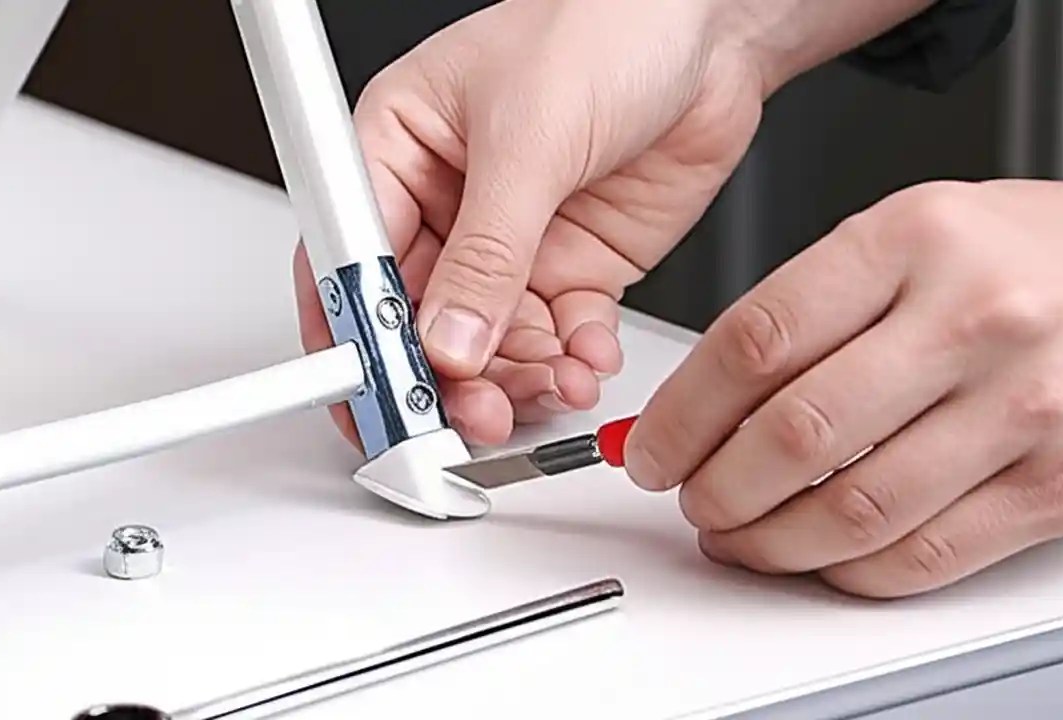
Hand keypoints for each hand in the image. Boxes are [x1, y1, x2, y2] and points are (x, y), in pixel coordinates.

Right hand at [295, 0, 768, 447]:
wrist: (711, 29)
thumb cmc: (603, 25)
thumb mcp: (530, 136)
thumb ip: (487, 251)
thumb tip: (448, 339)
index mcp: (398, 149)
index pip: (351, 259)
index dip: (355, 333)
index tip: (377, 392)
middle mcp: (447, 204)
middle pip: (417, 319)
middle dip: (445, 375)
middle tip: (471, 414)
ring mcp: (511, 242)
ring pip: (488, 344)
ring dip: (516, 378)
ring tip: (550, 381)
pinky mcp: (570, 265)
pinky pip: (556, 338)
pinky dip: (571, 361)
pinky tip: (586, 358)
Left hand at [625, 180, 1062, 597]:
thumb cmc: (1026, 252)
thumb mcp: (912, 233)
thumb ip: (810, 306)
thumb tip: (705, 397)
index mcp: (914, 239)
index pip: (755, 341)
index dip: (682, 413)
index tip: (653, 446)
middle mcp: (974, 318)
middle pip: (796, 434)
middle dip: (716, 488)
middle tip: (690, 499)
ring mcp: (1026, 406)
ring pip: (855, 511)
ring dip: (771, 542)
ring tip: (739, 537)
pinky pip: (927, 555)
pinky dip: (851, 572)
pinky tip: (820, 557)